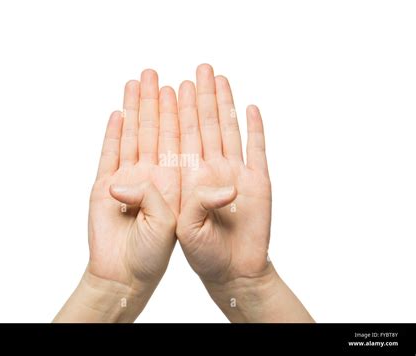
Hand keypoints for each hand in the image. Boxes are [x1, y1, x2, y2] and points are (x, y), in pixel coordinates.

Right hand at [55, 70, 179, 321]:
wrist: (125, 275)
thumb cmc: (154, 254)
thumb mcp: (180, 227)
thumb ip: (185, 202)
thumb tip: (154, 185)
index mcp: (178, 181)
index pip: (183, 138)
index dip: (185, 112)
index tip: (189, 85)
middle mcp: (155, 175)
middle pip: (158, 130)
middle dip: (158, 101)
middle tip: (156, 72)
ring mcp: (130, 179)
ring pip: (134, 136)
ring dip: (136, 110)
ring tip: (137, 82)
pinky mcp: (105, 186)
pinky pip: (110, 154)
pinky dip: (114, 135)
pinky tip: (119, 114)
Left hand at [176, 64, 312, 321]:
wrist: (233, 272)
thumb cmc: (203, 254)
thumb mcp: (177, 228)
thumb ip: (169, 202)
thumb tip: (172, 186)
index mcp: (186, 178)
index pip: (178, 136)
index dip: (174, 110)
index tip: (168, 85)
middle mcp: (209, 171)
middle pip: (203, 125)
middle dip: (199, 96)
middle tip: (199, 68)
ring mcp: (234, 174)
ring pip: (227, 130)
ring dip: (224, 104)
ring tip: (220, 79)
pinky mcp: (258, 182)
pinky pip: (256, 149)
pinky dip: (254, 129)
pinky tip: (250, 109)